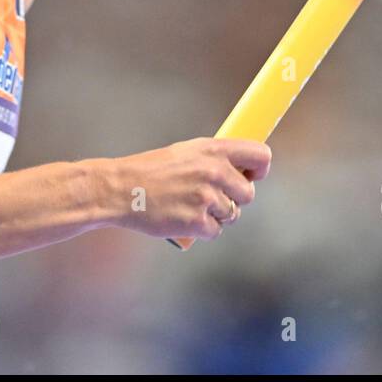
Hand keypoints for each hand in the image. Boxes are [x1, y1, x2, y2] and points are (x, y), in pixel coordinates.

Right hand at [113, 137, 270, 240]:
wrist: (120, 189)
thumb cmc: (151, 170)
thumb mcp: (185, 152)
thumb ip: (214, 158)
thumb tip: (242, 170)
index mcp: (213, 149)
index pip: (261, 156)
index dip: (259, 169)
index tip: (251, 176)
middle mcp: (214, 171)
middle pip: (248, 194)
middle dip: (234, 199)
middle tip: (209, 198)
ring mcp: (207, 198)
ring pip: (231, 215)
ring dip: (216, 216)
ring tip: (189, 206)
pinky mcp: (198, 222)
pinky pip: (215, 232)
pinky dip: (202, 230)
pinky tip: (183, 219)